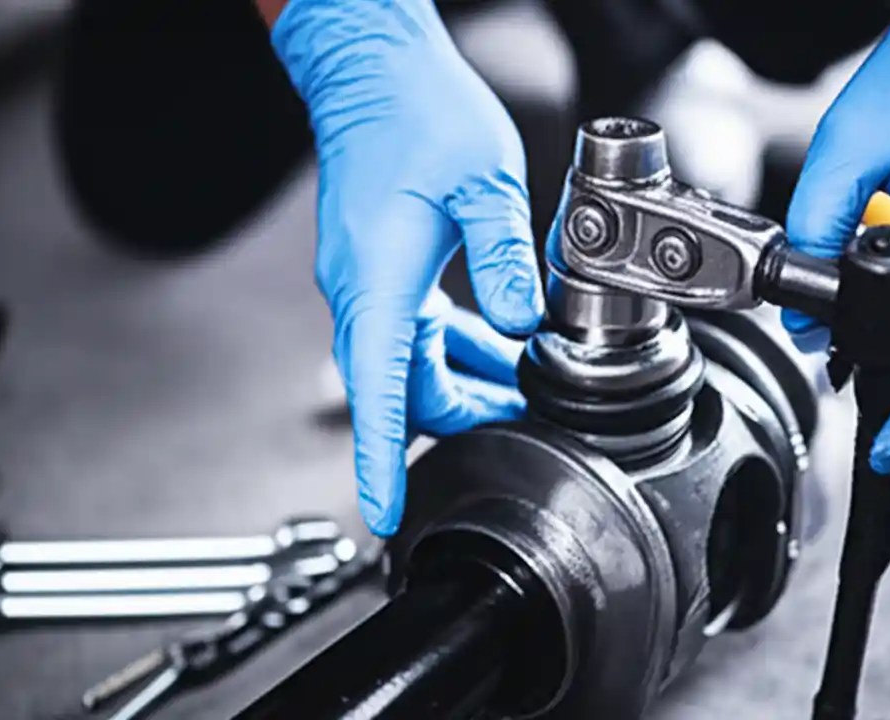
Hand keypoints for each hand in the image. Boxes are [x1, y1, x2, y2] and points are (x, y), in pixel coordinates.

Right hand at [272, 0, 542, 534]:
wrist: (371, 70)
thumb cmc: (414, 114)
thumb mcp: (483, 184)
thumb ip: (507, 259)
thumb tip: (524, 322)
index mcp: (378, 283)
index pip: (378, 395)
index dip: (380, 460)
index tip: (385, 511)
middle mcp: (362, 292)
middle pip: (404, 390)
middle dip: (462, 418)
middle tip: (527, 422)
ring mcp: (368, 283)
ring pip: (412, 364)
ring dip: (466, 383)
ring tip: (527, 384)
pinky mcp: (382, 269)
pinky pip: (416, 332)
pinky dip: (457, 347)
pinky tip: (502, 340)